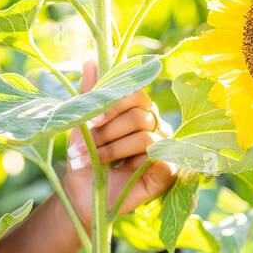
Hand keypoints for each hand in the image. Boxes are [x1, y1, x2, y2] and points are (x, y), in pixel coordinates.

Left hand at [63, 57, 176, 233]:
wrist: (82, 194)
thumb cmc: (85, 158)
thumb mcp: (83, 124)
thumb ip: (90, 93)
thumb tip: (90, 58)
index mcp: (139, 111)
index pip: (136, 94)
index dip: (113, 104)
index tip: (91, 121)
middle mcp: (157, 126)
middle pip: (139, 115)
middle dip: (107, 131)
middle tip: (88, 145)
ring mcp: (165, 148)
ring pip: (143, 136)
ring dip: (112, 148)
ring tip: (94, 160)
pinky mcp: (169, 171)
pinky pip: (157, 156)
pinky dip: (129, 162)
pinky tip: (118, 170)